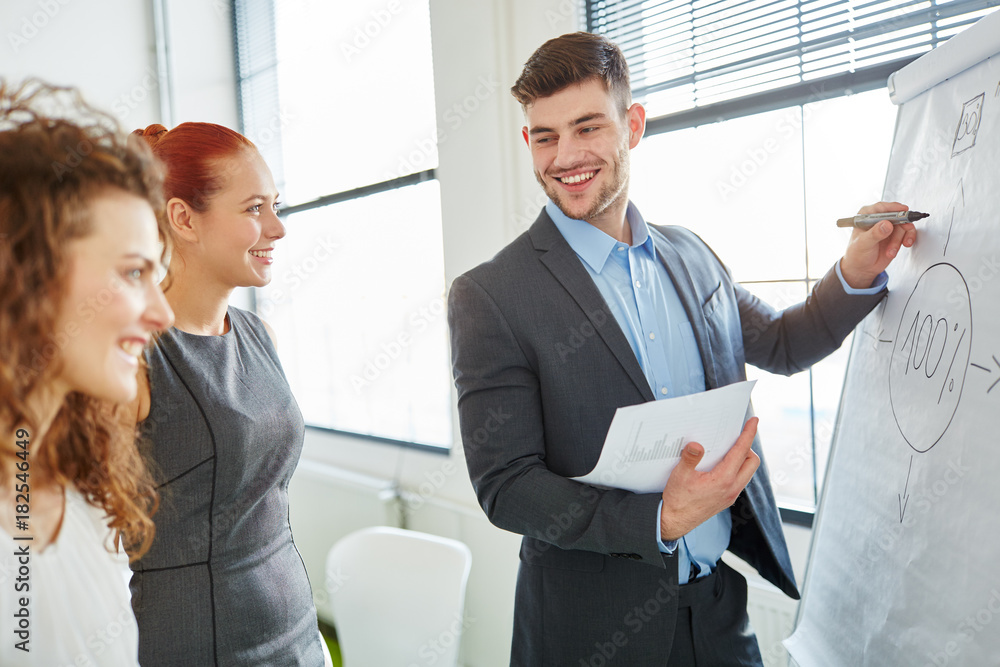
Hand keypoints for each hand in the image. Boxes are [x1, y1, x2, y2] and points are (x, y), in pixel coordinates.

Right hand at [660, 417, 759, 541]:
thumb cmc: (677, 500)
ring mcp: (731, 495)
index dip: (748, 434)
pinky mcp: (727, 499)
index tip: (754, 421)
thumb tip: (696, 445)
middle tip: (735, 437)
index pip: (741, 451)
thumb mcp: (679, 475)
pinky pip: (740, 480)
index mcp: (723, 480)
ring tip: (728, 449)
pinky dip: (737, 468)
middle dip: (748, 446)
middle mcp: (732, 488)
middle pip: (752, 462)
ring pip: (747, 472)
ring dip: (743, 458)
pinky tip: (722, 465)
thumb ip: (689, 458)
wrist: (675, 522)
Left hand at [839, 201, 917, 288]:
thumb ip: (874, 234)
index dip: (893, 208)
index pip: (881, 207)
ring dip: (899, 240)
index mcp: (866, 216)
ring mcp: (889, 227)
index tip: (903, 210)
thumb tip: (886, 225)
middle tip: (902, 234)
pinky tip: (902, 247)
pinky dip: (907, 240)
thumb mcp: (863, 244)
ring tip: (891, 251)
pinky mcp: (896, 235)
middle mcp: (879, 219)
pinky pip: (908, 233)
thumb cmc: (857, 254)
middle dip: (901, 226)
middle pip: (897, 215)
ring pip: (904, 226)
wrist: (862, 268)